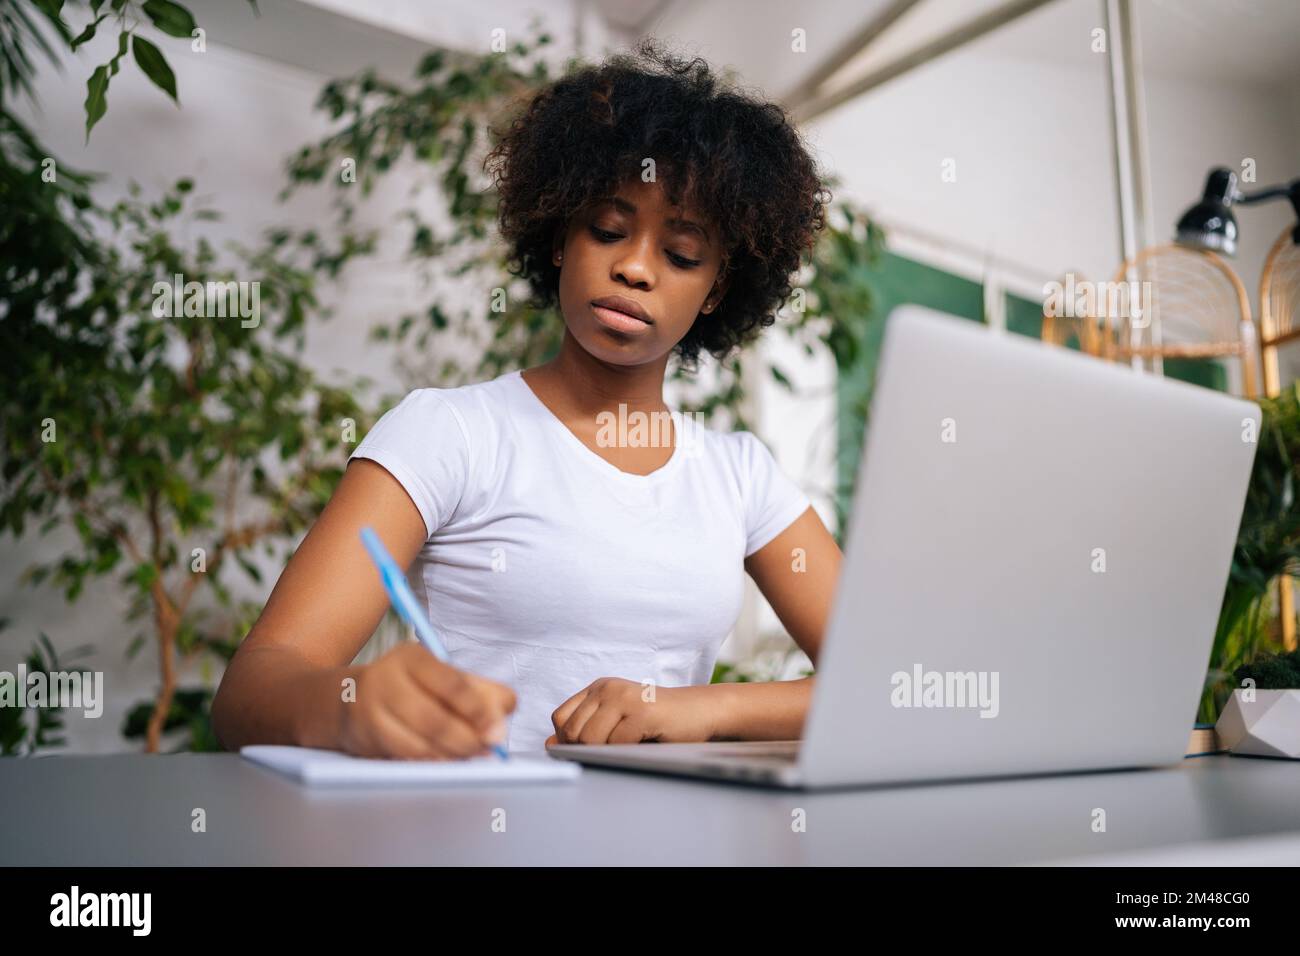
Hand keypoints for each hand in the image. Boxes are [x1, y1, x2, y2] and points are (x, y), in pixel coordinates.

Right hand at [338, 642, 514, 758]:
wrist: (349, 700)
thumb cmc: (411, 688)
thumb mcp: (443, 677)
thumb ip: (480, 692)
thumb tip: (503, 717)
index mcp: (413, 657)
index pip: (452, 684)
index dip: (478, 710)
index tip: (497, 731)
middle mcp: (387, 679)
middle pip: (435, 719)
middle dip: (467, 740)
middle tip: (488, 750)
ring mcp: (372, 710)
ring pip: (420, 743)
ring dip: (452, 755)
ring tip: (471, 756)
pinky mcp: (367, 738)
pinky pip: (406, 757)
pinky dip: (432, 762)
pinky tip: (447, 761)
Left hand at [545, 678, 720, 746]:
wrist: (699, 712)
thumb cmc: (657, 722)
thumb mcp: (615, 723)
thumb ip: (584, 730)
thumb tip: (549, 745)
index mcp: (598, 688)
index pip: (560, 717)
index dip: (567, 740)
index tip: (589, 749)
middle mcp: (608, 688)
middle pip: (572, 731)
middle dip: (585, 750)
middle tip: (612, 752)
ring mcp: (625, 698)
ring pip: (590, 739)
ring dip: (606, 753)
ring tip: (628, 747)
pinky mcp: (641, 712)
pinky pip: (615, 745)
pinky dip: (625, 753)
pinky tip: (642, 743)